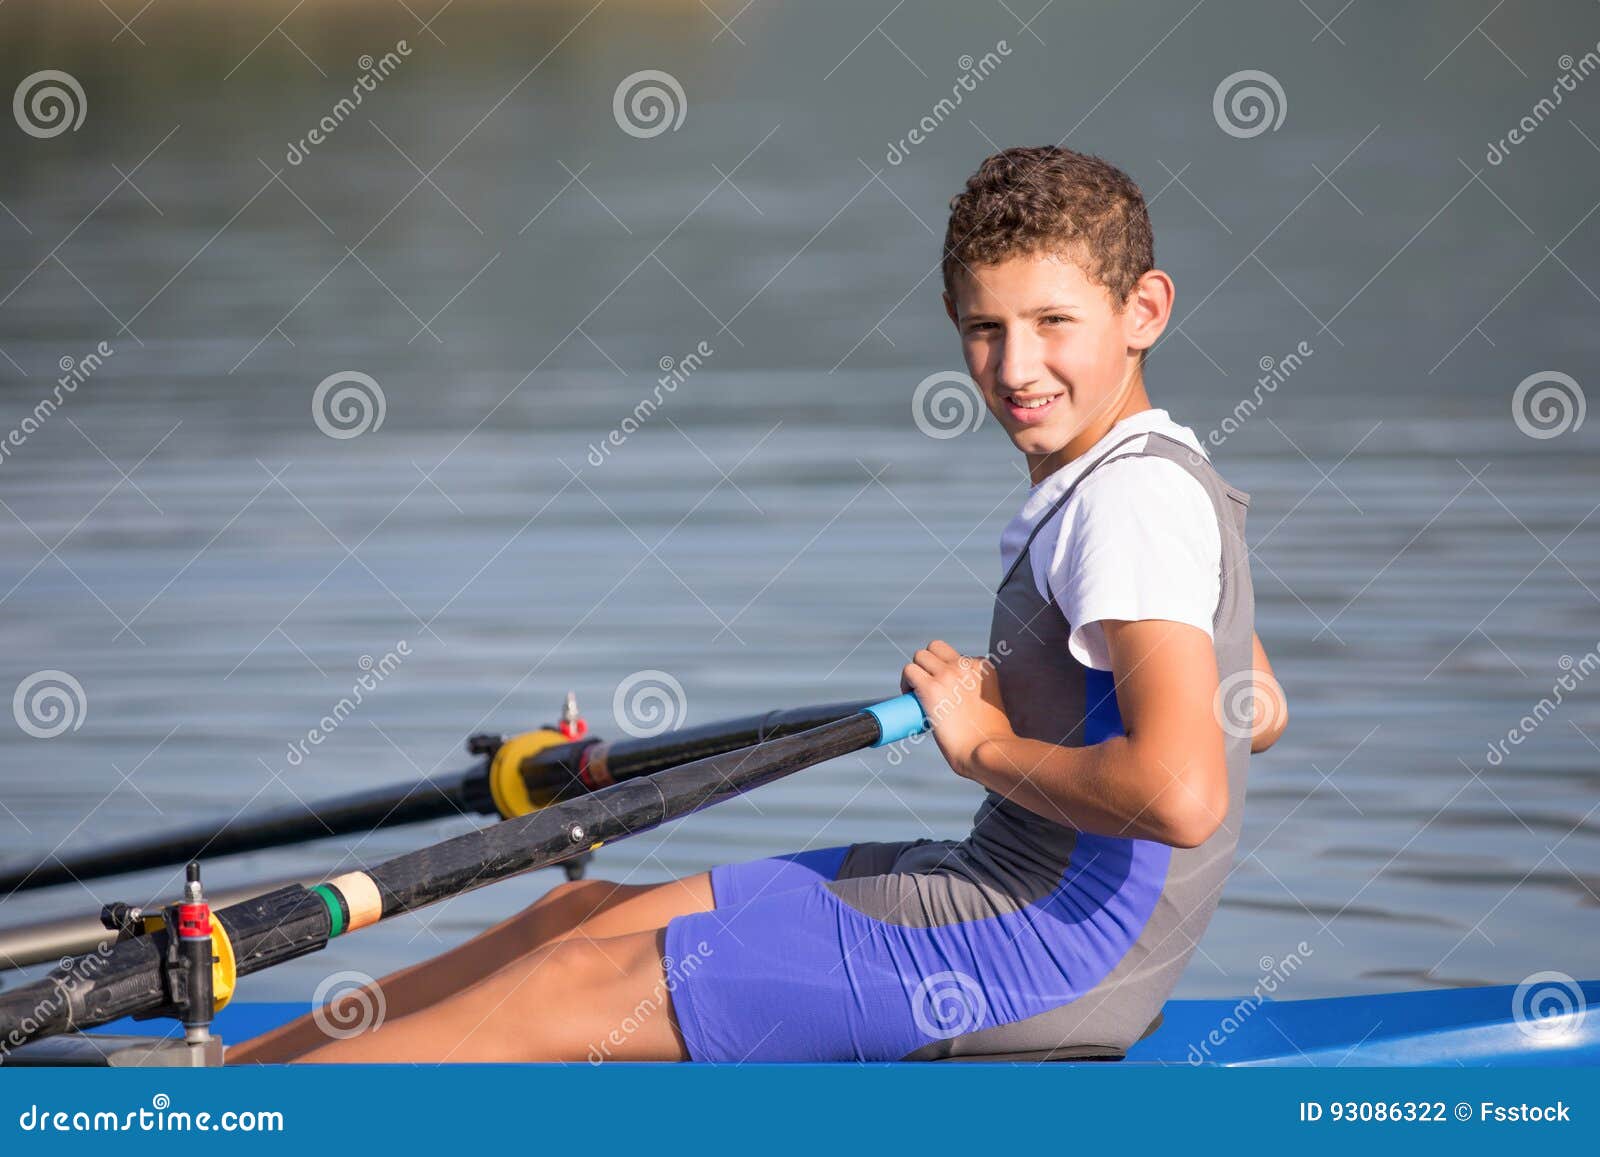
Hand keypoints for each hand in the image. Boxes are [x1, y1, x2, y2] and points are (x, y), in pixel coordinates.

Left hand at [900, 640, 1013, 778]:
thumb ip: (977, 694)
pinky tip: (909, 697)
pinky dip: (905, 682)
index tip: (945, 690)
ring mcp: (948, 674)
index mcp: (984, 668)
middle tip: (926, 686)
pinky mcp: (930, 688)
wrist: (987, 751)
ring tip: (915, 692)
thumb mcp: (990, 704)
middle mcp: (966, 665)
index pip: (957, 656)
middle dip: (928, 664)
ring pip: (919, 656)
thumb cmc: (989, 739)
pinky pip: (909, 671)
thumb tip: (957, 702)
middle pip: (935, 648)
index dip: (946, 671)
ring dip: (915, 672)